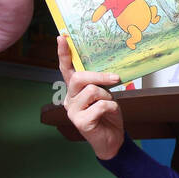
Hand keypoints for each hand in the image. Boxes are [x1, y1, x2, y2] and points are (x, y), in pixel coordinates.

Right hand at [58, 34, 124, 159]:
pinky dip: (111, 107)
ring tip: (110, 105)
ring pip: (92, 91)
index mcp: (73, 91)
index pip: (66, 69)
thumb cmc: (108, 116)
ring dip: (107, 96)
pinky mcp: (80, 122)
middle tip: (116, 78)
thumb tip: (106, 69)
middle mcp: (69, 99)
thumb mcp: (105, 95)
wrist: (113, 140)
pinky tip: (110, 114)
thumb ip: (100, 83)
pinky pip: (100, 105)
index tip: (62, 37)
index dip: (64, 53)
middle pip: (79, 78)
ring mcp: (72, 111)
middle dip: (99, 76)